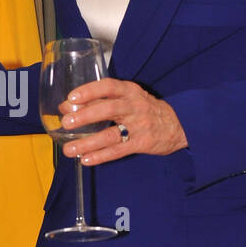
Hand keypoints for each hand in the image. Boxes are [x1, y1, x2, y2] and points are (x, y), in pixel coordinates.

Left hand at [59, 78, 187, 163]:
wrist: (179, 124)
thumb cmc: (145, 108)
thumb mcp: (127, 98)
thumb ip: (98, 100)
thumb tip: (66, 106)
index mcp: (129, 91)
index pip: (108, 87)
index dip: (89, 91)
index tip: (72, 97)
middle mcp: (134, 106)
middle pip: (108, 109)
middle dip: (86, 116)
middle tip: (66, 123)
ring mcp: (139, 126)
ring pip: (110, 134)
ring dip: (88, 143)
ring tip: (69, 150)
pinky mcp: (142, 143)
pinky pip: (118, 151)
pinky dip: (101, 156)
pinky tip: (86, 159)